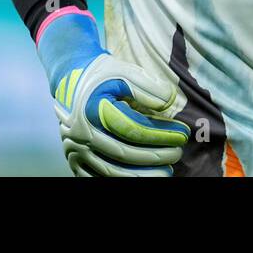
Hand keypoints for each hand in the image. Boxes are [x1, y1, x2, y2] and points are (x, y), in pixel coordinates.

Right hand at [36, 8, 189, 176]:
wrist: (69, 79)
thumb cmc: (102, 75)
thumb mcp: (124, 71)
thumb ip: (147, 87)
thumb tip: (170, 102)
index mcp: (93, 111)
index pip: (134, 129)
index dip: (161, 134)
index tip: (182, 134)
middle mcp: (81, 134)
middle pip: (124, 153)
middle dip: (156, 156)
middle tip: (178, 152)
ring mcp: (75, 150)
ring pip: (111, 171)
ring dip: (142, 174)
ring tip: (167, 171)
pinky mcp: (74, 160)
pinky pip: (96, 178)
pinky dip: (120, 180)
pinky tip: (142, 177)